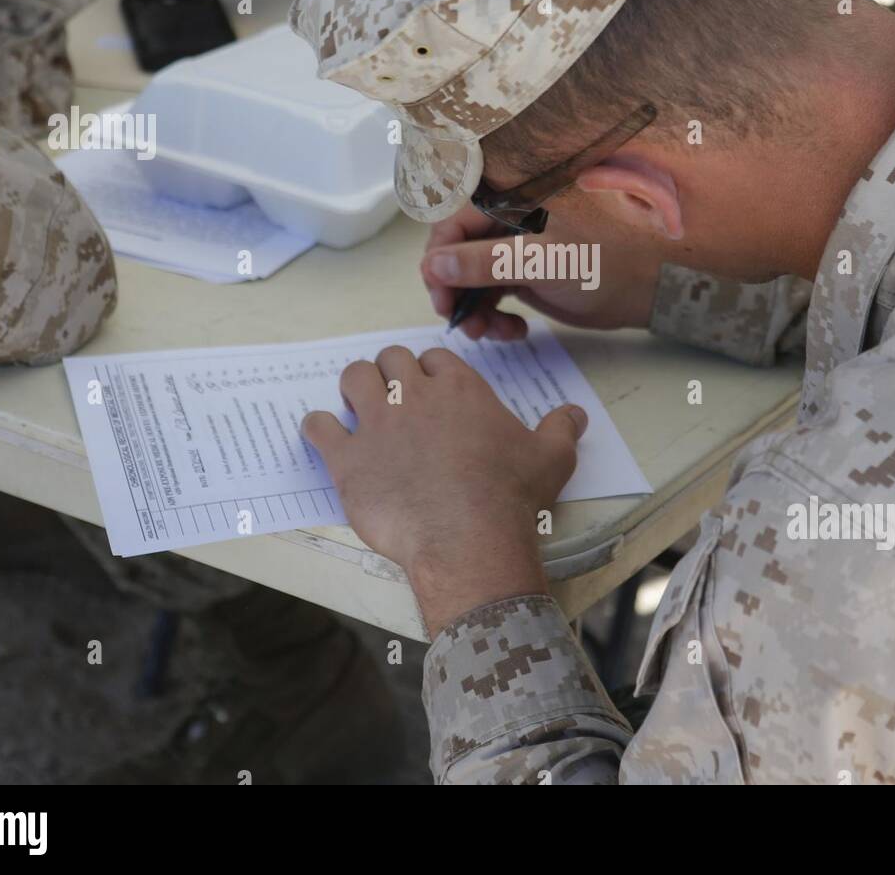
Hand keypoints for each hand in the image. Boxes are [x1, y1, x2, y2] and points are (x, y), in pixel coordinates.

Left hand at [301, 345, 587, 633]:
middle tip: (394, 395)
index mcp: (459, 388)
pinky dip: (317, 428)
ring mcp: (377, 424)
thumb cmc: (510, 495)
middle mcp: (414, 395)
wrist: (468, 537)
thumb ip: (562, 428)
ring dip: (354, 386)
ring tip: (358, 405)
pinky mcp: (348, 458)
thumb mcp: (552, 457)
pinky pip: (318, 427)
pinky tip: (324, 435)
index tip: (433, 388)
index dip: (432, 371)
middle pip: (391, 358)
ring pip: (353, 378)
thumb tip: (577, 414)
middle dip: (391, 371)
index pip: (436, 357)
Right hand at [421, 206, 662, 340]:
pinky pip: (490, 295)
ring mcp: (513, 249)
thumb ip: (485, 263)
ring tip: (488, 333)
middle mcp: (506, 221)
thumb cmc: (603, 261)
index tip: (441, 297)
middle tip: (462, 323)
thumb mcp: (541, 261)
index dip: (439, 259)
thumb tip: (434, 266)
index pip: (453, 223)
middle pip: (455, 252)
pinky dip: (492, 316)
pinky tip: (511, 331)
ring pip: (469, 278)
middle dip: (453, 290)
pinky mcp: (522, 275)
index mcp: (510, 202)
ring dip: (472, 309)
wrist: (644, 287)